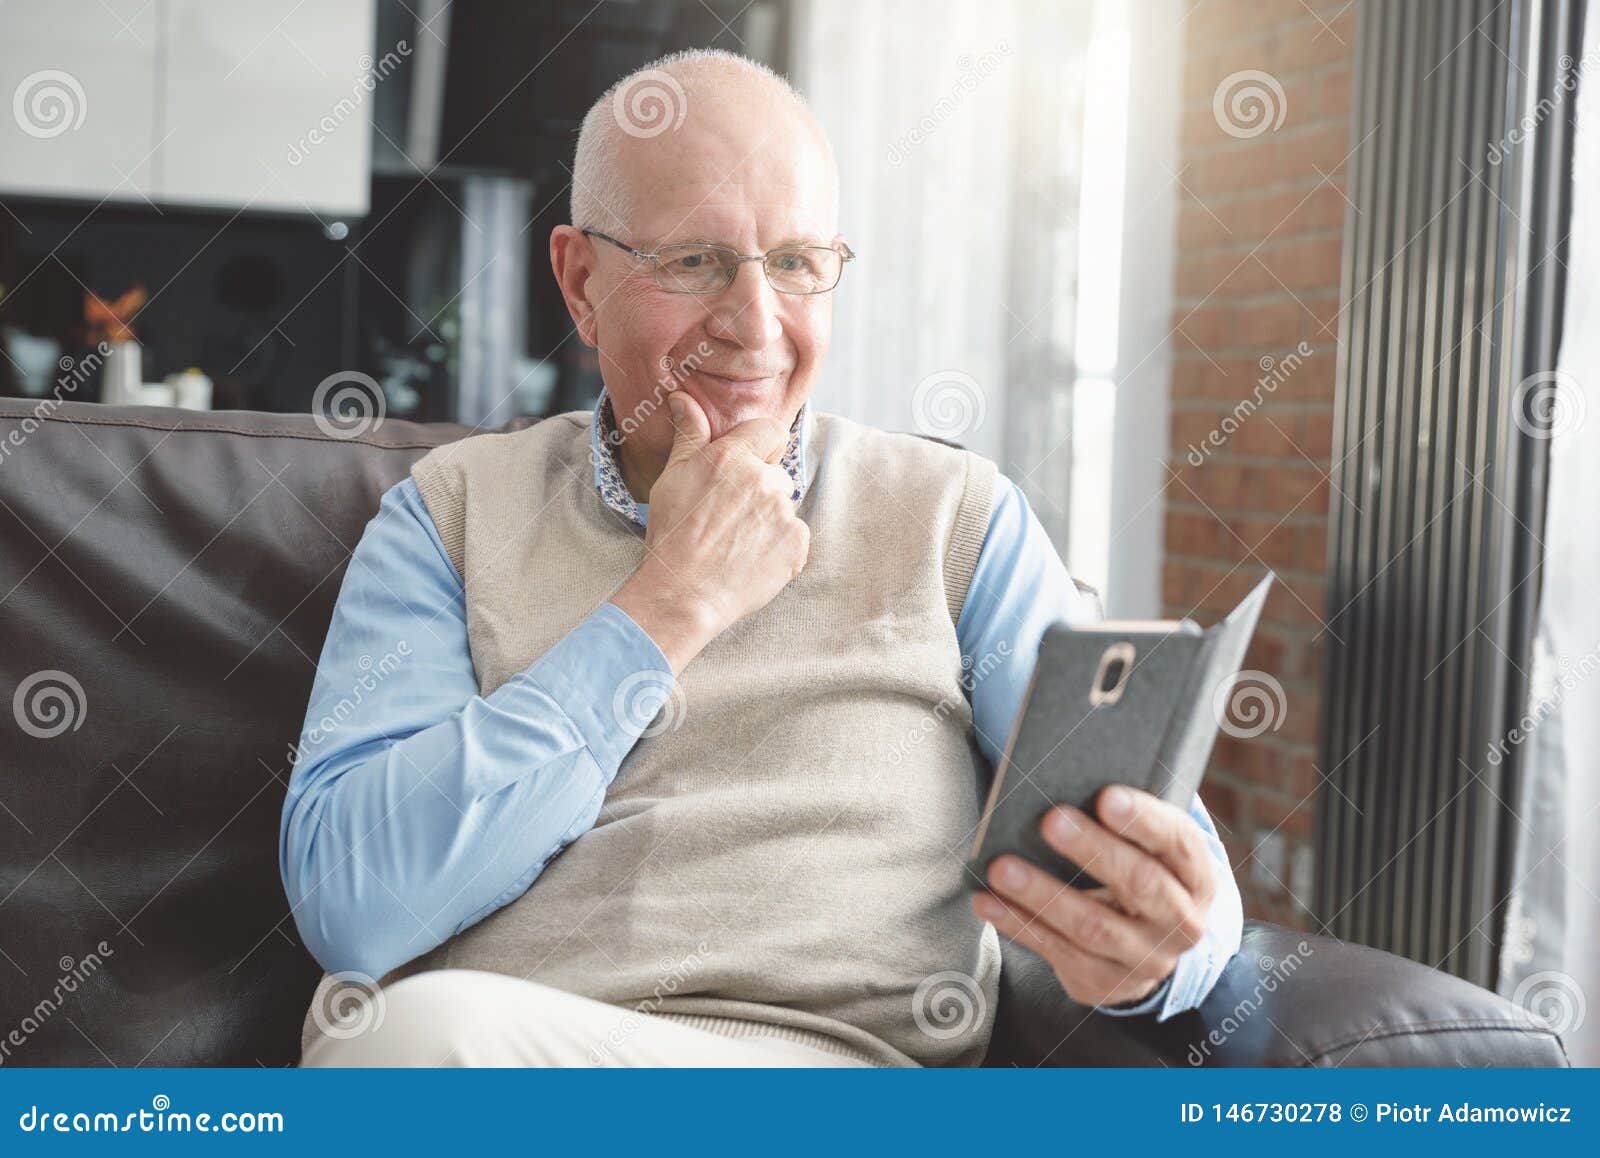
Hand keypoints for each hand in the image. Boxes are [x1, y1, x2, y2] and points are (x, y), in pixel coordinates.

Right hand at [610, 391, 809, 671]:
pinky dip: (779, 547)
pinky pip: (795, 537)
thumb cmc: (672, 535)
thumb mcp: (673, 478)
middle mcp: (762, 480)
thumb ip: (689, 435)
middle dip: (759, 490)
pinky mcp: (797, 545)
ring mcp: (783, 514)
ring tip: (737, 543)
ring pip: (784, 506)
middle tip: (729, 518)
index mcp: (731, 458)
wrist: (683, 593)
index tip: (744, 468)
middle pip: (776, 474)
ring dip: (768, 519)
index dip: (760, 447)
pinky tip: (751, 559)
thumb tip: (684, 397)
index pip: (770, 430)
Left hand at [971, 785, 1215, 1008]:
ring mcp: (1144, 958)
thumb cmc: (1139, 872)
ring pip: (1093, 926)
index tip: (1107, 797)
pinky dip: (1019, 924)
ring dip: (1044, 895)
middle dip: (1093, 851)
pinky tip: (987, 902)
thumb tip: (1062, 778)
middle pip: (1140, 884)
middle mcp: (1180, 921)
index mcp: (1196, 876)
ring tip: (1002, 868)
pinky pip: (1058, 952)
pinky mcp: (1105, 982)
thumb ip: (1124, 821)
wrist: (1149, 946)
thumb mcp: (1149, 850)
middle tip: (1050, 820)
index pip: (1178, 843)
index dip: (1144, 821)